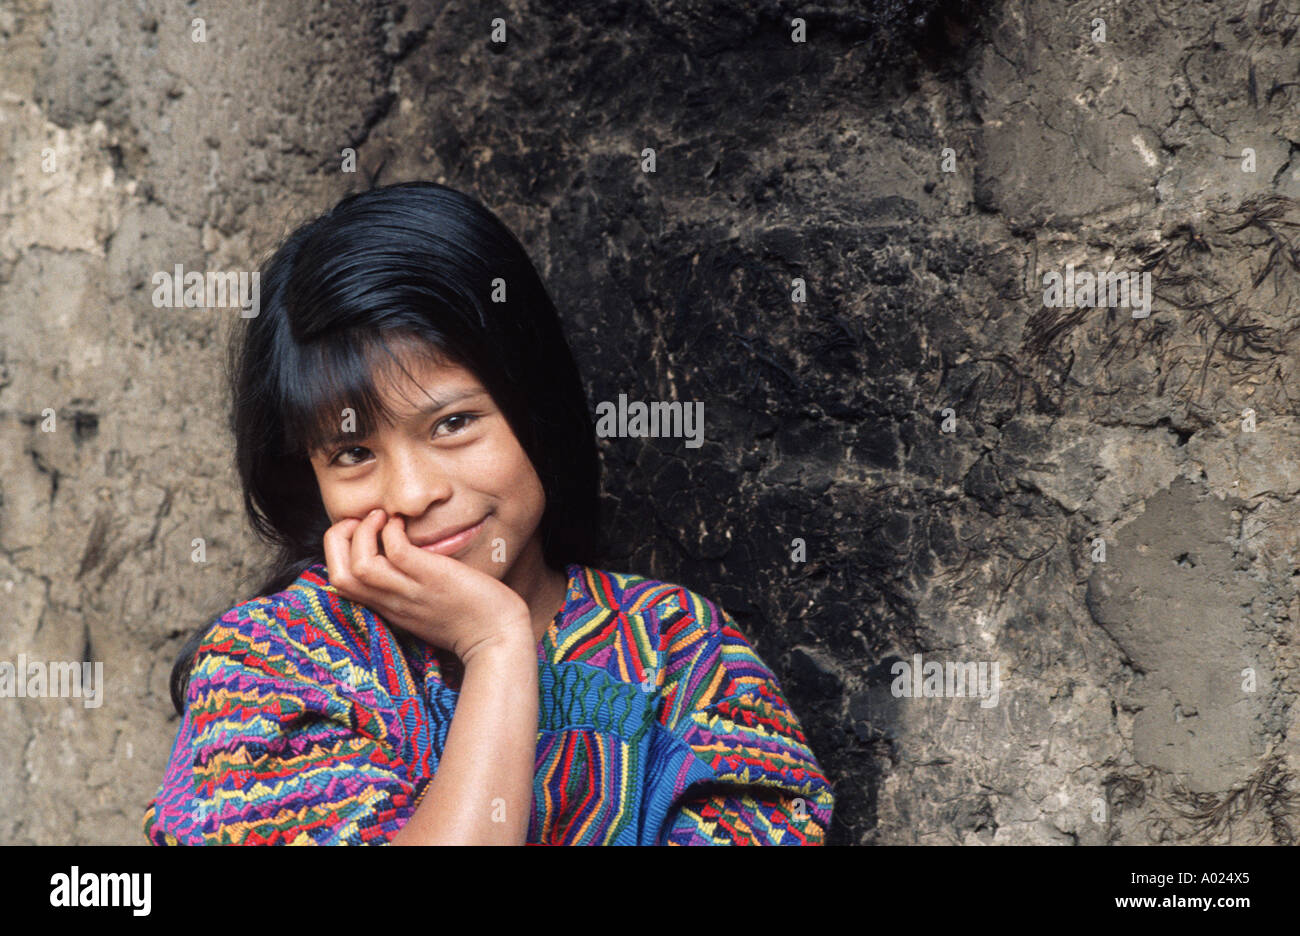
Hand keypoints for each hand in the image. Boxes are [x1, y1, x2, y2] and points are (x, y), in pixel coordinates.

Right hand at [322, 509, 532, 663]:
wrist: (499, 638)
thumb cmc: (470, 620)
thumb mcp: (426, 607)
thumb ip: (408, 589)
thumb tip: (400, 557)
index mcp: (388, 608)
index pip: (340, 584)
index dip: (338, 552)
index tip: (357, 533)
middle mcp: (392, 602)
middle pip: (338, 575)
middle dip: (336, 539)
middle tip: (358, 521)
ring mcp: (411, 591)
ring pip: (359, 566)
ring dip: (362, 532)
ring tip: (381, 517)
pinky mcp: (432, 579)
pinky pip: (398, 551)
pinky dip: (393, 530)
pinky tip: (403, 522)